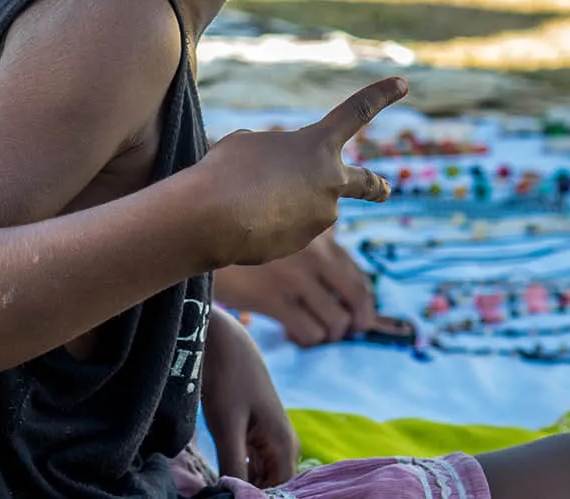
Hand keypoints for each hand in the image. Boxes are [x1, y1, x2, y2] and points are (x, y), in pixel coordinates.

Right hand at [202, 79, 402, 267]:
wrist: (213, 219)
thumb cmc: (226, 171)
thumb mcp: (250, 146)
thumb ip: (276, 155)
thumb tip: (280, 180)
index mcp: (318, 145)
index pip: (356, 112)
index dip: (380, 95)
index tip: (404, 84)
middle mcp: (330, 182)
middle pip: (367, 183)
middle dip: (377, 186)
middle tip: (386, 189)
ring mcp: (320, 217)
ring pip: (304, 206)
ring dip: (282, 204)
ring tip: (248, 200)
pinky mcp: (302, 245)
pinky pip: (285, 229)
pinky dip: (268, 223)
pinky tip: (245, 220)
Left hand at [203, 312, 299, 487]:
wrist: (221, 340)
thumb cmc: (227, 379)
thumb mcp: (227, 427)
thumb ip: (233, 466)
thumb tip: (232, 495)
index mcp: (284, 443)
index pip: (282, 490)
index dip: (261, 497)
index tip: (235, 496)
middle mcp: (283, 442)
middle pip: (272, 483)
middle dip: (251, 490)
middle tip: (223, 492)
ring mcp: (269, 436)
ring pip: (261, 474)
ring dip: (244, 481)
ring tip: (220, 486)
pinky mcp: (255, 430)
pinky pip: (253, 461)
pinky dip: (239, 469)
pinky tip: (220, 472)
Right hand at [215, 232, 376, 346]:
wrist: (204, 234)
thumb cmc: (245, 235)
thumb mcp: (289, 230)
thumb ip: (315, 246)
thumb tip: (342, 279)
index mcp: (322, 239)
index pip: (358, 277)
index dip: (365, 304)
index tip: (361, 320)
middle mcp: (315, 256)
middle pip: (356, 299)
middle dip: (357, 322)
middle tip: (346, 333)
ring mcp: (295, 278)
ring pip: (335, 322)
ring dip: (326, 334)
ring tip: (311, 333)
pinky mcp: (273, 298)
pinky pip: (309, 332)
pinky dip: (306, 340)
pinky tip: (292, 335)